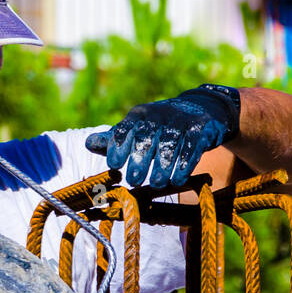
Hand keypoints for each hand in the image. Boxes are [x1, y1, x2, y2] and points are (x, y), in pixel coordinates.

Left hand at [85, 84, 241, 187]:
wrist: (203, 109)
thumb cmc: (162, 126)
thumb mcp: (139, 128)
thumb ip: (116, 138)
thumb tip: (89, 143)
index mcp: (140, 115)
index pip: (126, 128)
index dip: (119, 145)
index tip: (114, 164)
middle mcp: (160, 115)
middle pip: (147, 136)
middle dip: (140, 158)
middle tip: (134, 180)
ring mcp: (182, 121)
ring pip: (170, 142)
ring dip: (163, 164)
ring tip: (158, 183)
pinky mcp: (202, 129)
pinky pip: (192, 146)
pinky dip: (185, 163)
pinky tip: (178, 179)